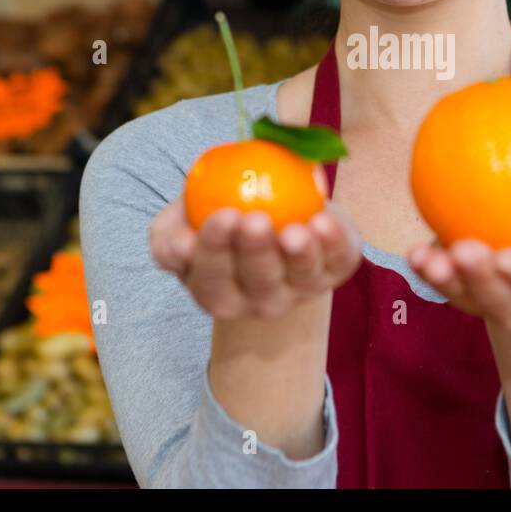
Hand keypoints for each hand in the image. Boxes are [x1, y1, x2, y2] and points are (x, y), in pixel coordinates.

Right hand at [149, 195, 362, 320]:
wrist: (281, 211)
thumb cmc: (224, 213)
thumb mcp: (188, 216)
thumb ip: (172, 227)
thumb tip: (176, 241)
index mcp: (214, 289)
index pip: (208, 279)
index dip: (211, 253)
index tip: (218, 219)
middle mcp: (257, 300)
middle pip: (255, 283)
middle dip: (253, 253)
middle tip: (253, 219)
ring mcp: (300, 290)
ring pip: (299, 278)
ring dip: (297, 255)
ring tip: (293, 230)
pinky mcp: (336, 272)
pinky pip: (338, 260)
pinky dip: (333, 242)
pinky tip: (323, 221)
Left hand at [406, 198, 510, 331]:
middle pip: (499, 297)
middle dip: (481, 279)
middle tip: (466, 250)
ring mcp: (488, 299)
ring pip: (464, 294)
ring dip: (444, 279)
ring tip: (428, 257)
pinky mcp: (461, 288)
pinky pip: (441, 281)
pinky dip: (426, 269)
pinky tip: (414, 251)